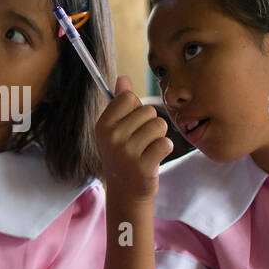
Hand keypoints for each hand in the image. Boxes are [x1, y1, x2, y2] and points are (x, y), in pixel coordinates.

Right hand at [94, 75, 171, 200]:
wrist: (126, 191)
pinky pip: (165, 143)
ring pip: (159, 125)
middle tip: (140, 142)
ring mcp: (126, 153)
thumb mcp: (115, 129)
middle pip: (147, 110)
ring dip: (158, 136)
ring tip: (148, 149)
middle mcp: (112, 138)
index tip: (130, 125)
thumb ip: (120, 103)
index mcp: (103, 125)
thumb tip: (123, 78)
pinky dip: (165, 148)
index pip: (128, 98)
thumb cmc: (123, 155)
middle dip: (149, 124)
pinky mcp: (143, 166)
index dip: (135, 109)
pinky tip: (154, 158)